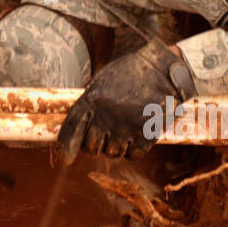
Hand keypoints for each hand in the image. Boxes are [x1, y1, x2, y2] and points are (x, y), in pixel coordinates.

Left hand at [56, 40, 194, 162]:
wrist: (161, 68)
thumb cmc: (127, 74)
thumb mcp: (101, 83)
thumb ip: (88, 106)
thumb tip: (76, 133)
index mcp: (92, 100)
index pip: (72, 129)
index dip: (66, 147)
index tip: (66, 158)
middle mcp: (107, 116)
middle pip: (91, 148)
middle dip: (95, 145)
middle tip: (104, 135)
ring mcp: (127, 127)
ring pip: (113, 153)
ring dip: (116, 146)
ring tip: (124, 128)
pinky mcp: (147, 135)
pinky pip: (133, 155)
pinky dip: (133, 150)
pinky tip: (136, 135)